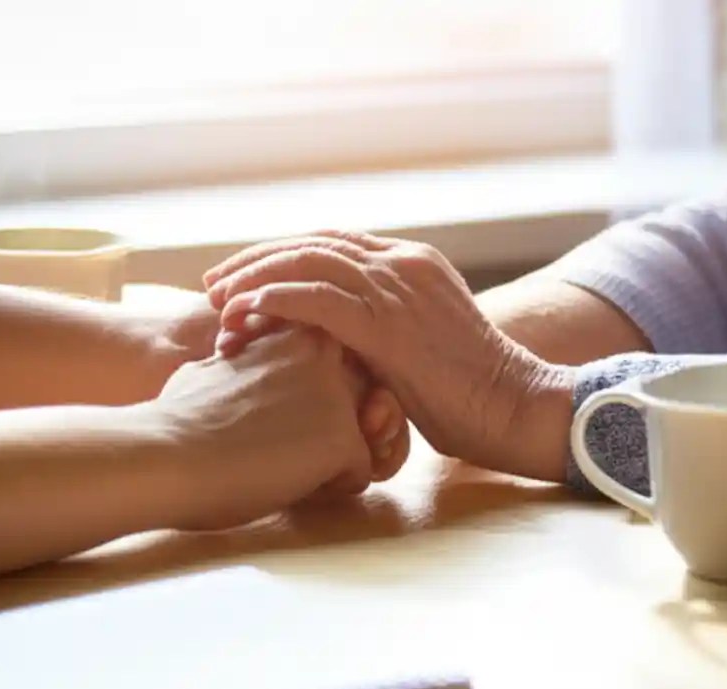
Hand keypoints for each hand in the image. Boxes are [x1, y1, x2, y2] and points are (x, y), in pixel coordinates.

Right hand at [147, 292, 409, 478]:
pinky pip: (363, 472)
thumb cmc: (179, 417)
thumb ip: (256, 357)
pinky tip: (286, 480)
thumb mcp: (220, 364)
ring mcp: (340, 392)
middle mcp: (327, 350)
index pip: (343, 366)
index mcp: (298, 327)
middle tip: (283, 443)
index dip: (319, 400)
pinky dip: (331, 487)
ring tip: (285, 461)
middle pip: (365, 396)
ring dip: (339, 456)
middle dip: (340, 426)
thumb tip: (240, 355)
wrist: (163, 454)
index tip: (275, 418)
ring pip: (369, 434)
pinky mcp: (343, 436)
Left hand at [203, 231, 567, 476]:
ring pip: (306, 263)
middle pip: (311, 243)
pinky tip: (243, 311)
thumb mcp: (416, 346)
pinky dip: (273, 299)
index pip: (331, 243)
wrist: (512, 408)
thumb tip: (330, 342)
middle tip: (214, 284)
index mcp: (410, 262)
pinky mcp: (387, 322)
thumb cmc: (466, 395)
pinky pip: (315, 297)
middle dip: (256, 260)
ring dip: (254, 278)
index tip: (242, 278)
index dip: (281, 255)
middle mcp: (401, 264)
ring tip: (217, 299)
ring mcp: (396, 288)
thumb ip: (377, 330)